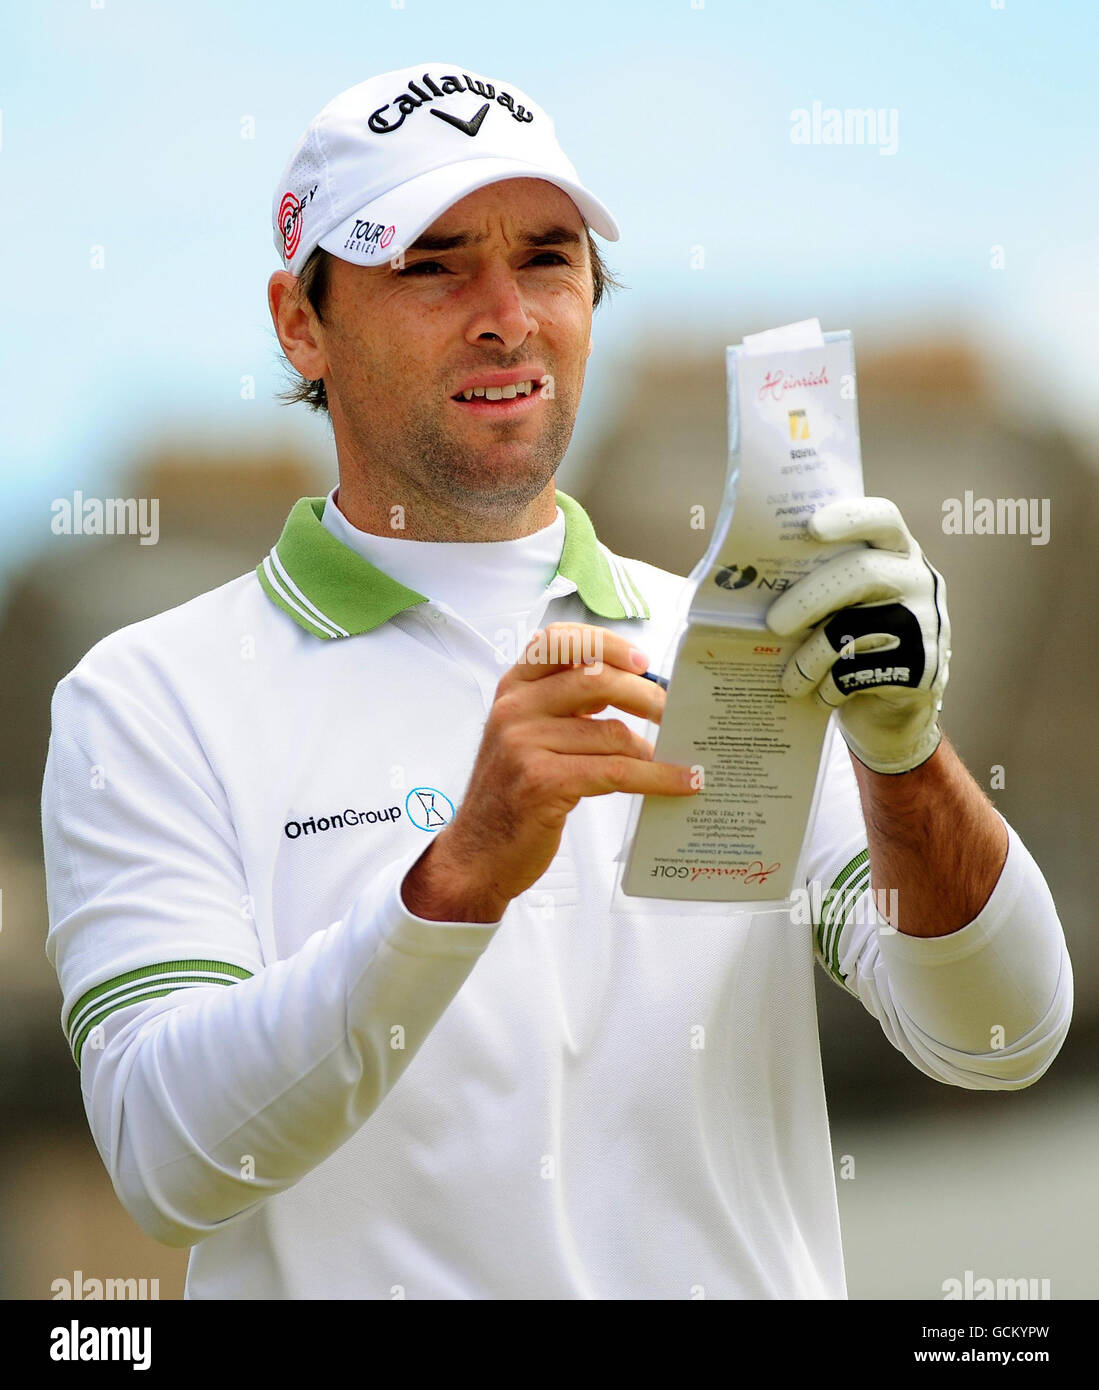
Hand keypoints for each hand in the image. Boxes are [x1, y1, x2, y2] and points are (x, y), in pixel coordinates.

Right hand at [401, 622, 696, 920]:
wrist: (475, 854)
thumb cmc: (511, 796)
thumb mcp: (524, 736)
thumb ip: (562, 706)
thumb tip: (631, 689)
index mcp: (512, 690)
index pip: (560, 640)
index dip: (607, 643)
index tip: (642, 662)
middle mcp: (514, 710)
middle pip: (595, 679)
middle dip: (646, 695)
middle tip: (673, 712)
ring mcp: (524, 745)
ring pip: (612, 732)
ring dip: (653, 748)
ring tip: (673, 759)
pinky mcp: (542, 783)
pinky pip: (617, 771)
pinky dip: (657, 777)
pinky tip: (680, 782)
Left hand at [765, 497, 950, 775]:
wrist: (888, 709)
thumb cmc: (849, 644)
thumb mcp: (840, 607)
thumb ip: (817, 584)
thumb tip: (745, 581)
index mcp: (896, 553)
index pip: (883, 518)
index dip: (850, 518)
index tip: (812, 527)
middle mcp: (920, 580)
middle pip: (862, 573)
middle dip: (809, 597)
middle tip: (772, 624)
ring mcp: (927, 624)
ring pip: (854, 632)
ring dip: (810, 659)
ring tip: (788, 680)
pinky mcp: (924, 668)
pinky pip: (860, 674)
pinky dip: (830, 689)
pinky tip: (822, 697)